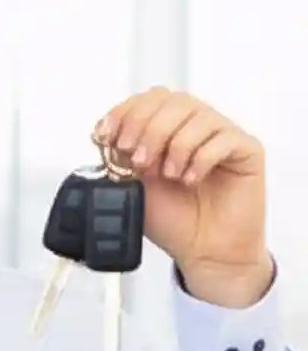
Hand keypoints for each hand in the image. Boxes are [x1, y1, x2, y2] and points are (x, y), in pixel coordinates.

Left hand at [97, 87, 272, 307]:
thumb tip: (105, 133)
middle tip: (139, 162)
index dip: (125, 112)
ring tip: (169, 176)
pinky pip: (224, 138)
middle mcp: (194, 127)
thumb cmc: (172, 218)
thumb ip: (119, 155)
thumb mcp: (132, 183)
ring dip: (175, 146)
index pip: (149, 99)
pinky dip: (201, 159)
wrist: (202, 251)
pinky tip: (191, 180)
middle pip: (172, 101)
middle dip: (148, 129)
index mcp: (167, 129)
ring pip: (198, 115)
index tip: (107, 136)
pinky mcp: (246, 151)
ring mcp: (222, 136)